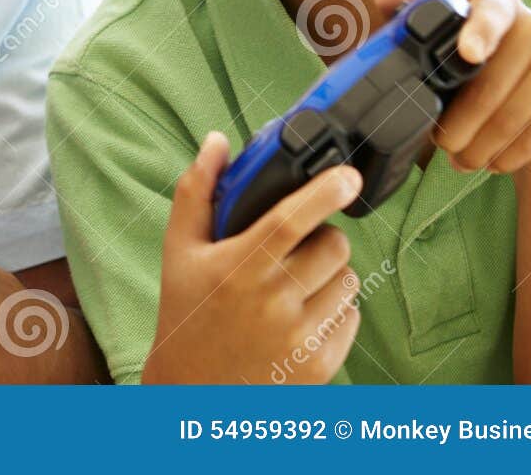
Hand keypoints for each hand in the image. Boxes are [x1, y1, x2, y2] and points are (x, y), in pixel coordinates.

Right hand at [143, 132, 362, 383]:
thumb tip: (217, 141)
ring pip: (348, 281)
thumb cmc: (186, 311)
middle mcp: (271, 302)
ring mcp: (298, 337)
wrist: (192, 389)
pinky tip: (302, 313)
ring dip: (331, 274)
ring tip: (298, 282)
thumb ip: (197, 191)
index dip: (324, 193)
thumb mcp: (179, 249)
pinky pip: (351, 317)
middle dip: (324, 237)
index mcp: (237, 268)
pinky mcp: (319, 364)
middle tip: (301, 245)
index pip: (290, 220)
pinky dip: (335, 309)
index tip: (349, 176)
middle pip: (334, 248)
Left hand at [373, 0, 530, 180]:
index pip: (492, 12)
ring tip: (460, 157)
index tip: (467, 54)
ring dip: (476, 149)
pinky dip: (503, 158)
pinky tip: (491, 160)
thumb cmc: (482, 70)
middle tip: (440, 143)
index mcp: (502, 6)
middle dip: (457, 126)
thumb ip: (414, 17)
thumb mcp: (448, 43)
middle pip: (489, 88)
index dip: (479, 32)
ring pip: (509, 122)